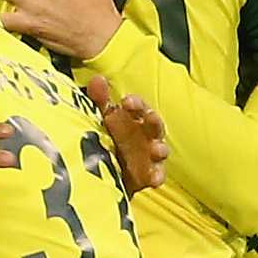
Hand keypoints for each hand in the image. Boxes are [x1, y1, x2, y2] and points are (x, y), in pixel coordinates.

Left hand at [89, 78, 166, 192]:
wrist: (108, 173)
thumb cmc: (110, 139)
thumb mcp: (103, 119)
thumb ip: (100, 100)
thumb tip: (97, 79)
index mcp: (135, 120)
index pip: (139, 108)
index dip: (135, 103)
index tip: (127, 101)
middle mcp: (146, 135)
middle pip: (154, 126)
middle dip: (153, 120)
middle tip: (151, 116)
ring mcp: (150, 156)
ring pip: (159, 150)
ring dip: (160, 149)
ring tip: (157, 149)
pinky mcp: (149, 175)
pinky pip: (156, 175)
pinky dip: (157, 176)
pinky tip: (154, 178)